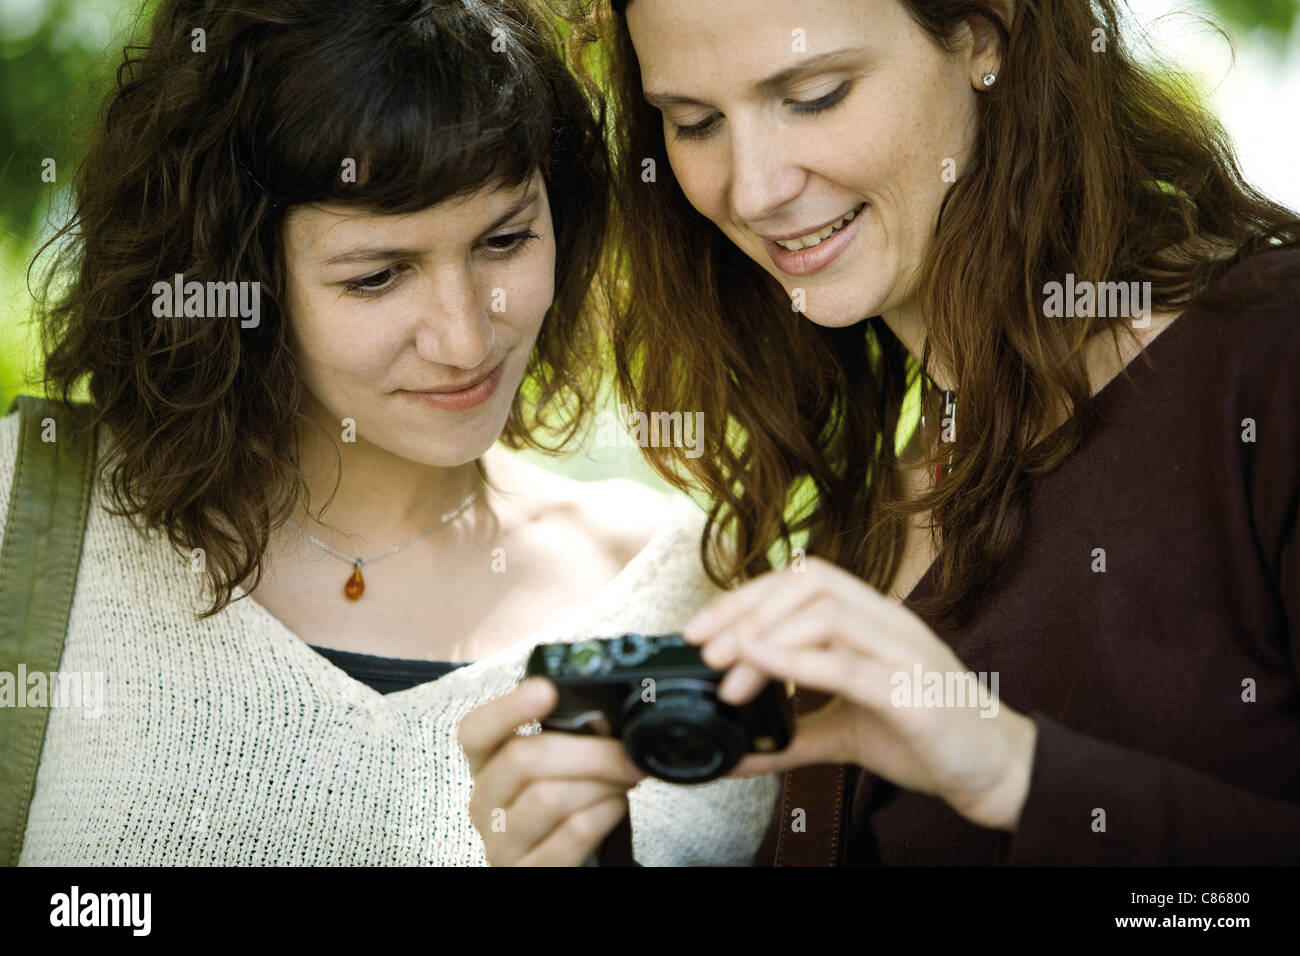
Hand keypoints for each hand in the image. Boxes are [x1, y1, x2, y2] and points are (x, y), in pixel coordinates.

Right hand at [458, 676, 646, 864]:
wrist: (569, 862)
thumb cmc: (566, 806)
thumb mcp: (555, 768)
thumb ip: (566, 738)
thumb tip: (604, 712)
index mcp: (485, 765)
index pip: (475, 731)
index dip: (507, 707)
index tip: (546, 690)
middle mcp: (483, 803)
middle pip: (523, 760)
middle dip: (588, 751)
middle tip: (624, 753)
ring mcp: (501, 844)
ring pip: (549, 797)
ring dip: (600, 784)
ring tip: (622, 780)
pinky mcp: (528, 873)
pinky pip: (573, 833)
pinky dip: (604, 814)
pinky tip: (614, 807)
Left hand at [685, 557, 1036, 830]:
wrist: (998, 770)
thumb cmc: (926, 737)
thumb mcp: (846, 731)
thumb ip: (792, 734)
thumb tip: (736, 751)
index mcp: (873, 620)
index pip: (803, 580)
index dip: (746, 596)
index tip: (701, 630)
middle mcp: (888, 623)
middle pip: (810, 583)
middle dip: (747, 610)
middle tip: (705, 652)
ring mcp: (904, 652)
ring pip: (827, 613)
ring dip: (766, 637)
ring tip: (727, 674)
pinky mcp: (912, 692)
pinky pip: (849, 664)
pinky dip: (797, 660)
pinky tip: (760, 666)